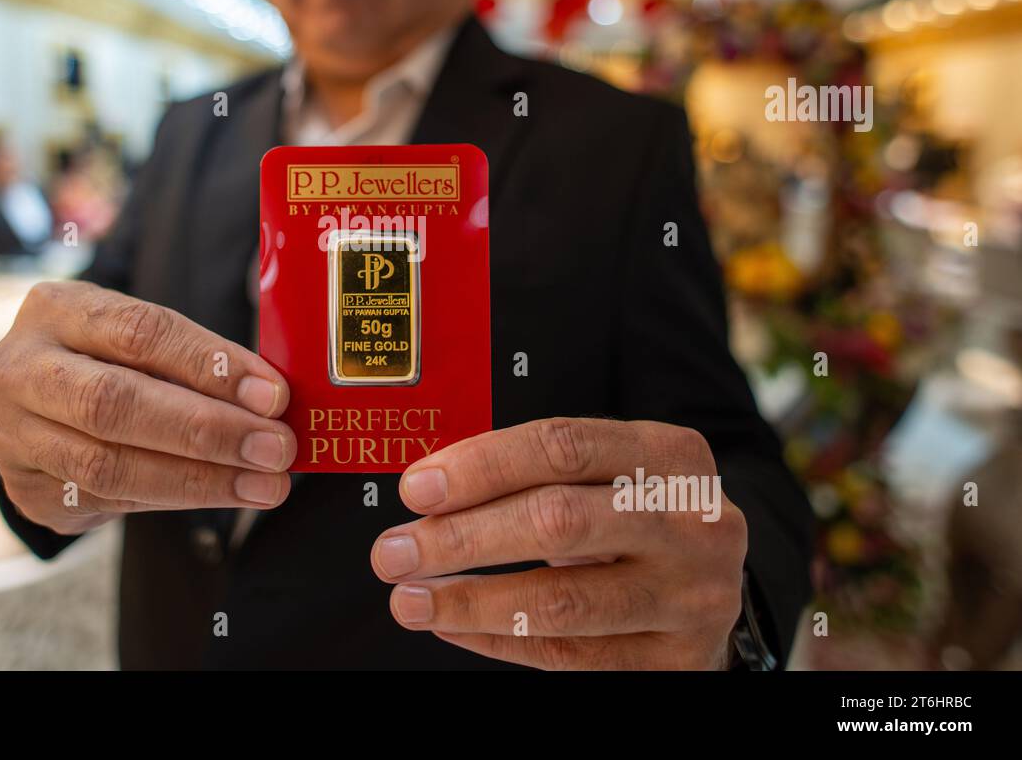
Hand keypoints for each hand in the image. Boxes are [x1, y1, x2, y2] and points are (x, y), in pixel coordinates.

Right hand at [0, 281, 296, 535]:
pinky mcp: (26, 489)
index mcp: (56, 309)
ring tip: (264, 483)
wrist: (34, 400)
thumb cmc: (108, 357)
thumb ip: (193, 360)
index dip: (210, 365)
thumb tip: (270, 400)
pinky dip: (173, 501)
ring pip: (108, 466)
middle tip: (274, 448)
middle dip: (207, 430)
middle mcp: (19, 369)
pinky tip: (223, 494)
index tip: (273, 395)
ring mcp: (12, 435)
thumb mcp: (137, 336)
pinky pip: (105, 503)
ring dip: (199, 480)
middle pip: (114, 404)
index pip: (140, 333)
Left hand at [370, 418, 746, 668]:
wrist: (710, 581)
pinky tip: (455, 627)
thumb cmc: (637, 514)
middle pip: (560, 520)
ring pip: (562, 601)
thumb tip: (430, 487)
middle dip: (463, 536)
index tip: (417, 488)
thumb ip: (537, 470)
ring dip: (469, 600)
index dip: (481, 466)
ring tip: (410, 598)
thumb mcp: (609, 473)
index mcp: (669, 455)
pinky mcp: (678, 659)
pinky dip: (500, 640)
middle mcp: (692, 522)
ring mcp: (691, 596)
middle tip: (396, 551)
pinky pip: (569, 656)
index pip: (563, 447)